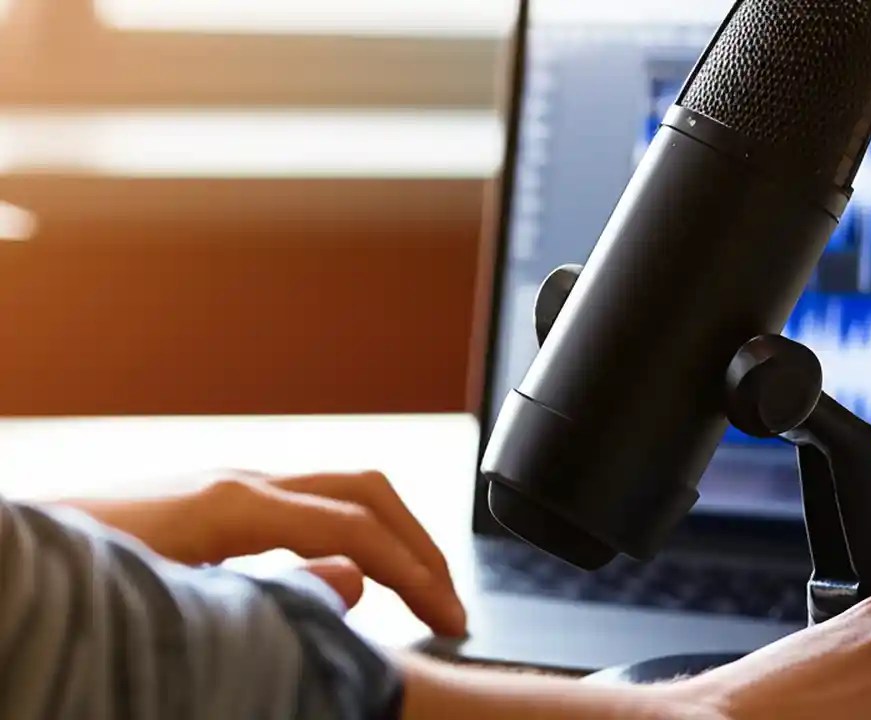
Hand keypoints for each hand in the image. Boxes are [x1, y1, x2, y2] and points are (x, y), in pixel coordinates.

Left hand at [59, 470, 466, 636]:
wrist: (12, 554)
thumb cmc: (76, 583)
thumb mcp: (176, 600)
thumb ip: (271, 593)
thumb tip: (352, 580)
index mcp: (236, 505)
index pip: (356, 529)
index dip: (415, 572)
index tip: (451, 616)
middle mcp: (241, 483)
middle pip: (365, 492)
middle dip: (420, 543)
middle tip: (451, 601)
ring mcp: (231, 487)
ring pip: (341, 493)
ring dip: (391, 536)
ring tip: (418, 590)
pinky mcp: (218, 505)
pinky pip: (310, 508)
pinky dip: (353, 537)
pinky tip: (350, 579)